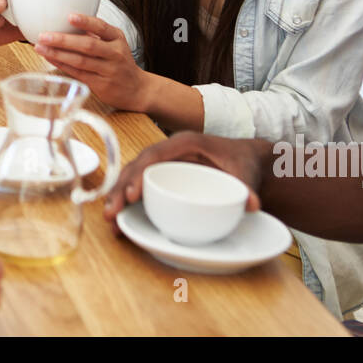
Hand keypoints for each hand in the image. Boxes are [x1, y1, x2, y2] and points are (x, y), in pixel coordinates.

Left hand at [34, 13, 148, 109]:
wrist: (136, 89)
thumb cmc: (120, 63)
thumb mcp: (114, 43)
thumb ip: (95, 34)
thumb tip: (65, 22)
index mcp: (117, 38)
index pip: (101, 27)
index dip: (85, 21)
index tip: (69, 16)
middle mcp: (115, 53)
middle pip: (88, 45)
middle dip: (63, 40)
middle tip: (44, 35)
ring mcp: (108, 70)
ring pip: (80, 61)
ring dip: (58, 54)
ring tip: (41, 48)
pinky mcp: (101, 84)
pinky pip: (78, 73)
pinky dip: (62, 65)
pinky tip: (51, 59)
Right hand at [102, 131, 262, 231]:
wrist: (244, 161)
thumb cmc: (242, 163)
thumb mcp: (246, 174)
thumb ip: (248, 188)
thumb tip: (252, 205)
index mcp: (187, 143)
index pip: (157, 154)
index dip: (141, 172)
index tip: (133, 194)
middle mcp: (169, 151)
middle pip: (138, 166)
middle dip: (122, 188)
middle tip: (112, 212)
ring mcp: (163, 163)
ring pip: (133, 175)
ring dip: (118, 195)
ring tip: (110, 219)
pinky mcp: (161, 176)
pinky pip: (139, 185)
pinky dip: (126, 200)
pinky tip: (119, 219)